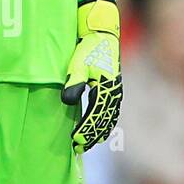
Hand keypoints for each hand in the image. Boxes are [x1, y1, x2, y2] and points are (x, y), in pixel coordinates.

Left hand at [61, 0, 122, 150]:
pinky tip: (99, 130)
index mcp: (106, 89)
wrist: (103, 35)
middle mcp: (114, 94)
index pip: (95, 116)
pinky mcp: (113, 90)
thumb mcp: (78, 63)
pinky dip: (104, 124)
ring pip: (109, 119)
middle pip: (103, 121)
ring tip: (87, 143)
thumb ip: (74, 81)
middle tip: (78, 148)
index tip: (75, 141)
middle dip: (91, 136)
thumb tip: (68, 101)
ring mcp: (115, 93)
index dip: (85, 130)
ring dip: (98, 132)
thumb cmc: (90, 48)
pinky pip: (111, 113)